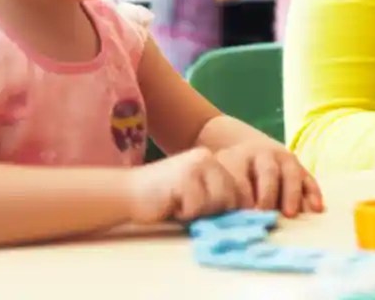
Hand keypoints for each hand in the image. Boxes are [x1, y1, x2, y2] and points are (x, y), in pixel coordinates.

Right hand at [126, 147, 243, 222]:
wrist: (126, 193)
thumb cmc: (163, 200)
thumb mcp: (197, 194)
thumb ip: (218, 198)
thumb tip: (248, 216)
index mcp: (213, 160)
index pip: (238, 192)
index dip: (227, 210)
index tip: (205, 213)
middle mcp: (207, 159)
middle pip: (231, 199)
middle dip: (211, 212)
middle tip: (187, 208)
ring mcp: (196, 166)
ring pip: (217, 203)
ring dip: (197, 214)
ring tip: (178, 205)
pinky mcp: (184, 178)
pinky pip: (197, 208)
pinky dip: (183, 214)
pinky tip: (169, 204)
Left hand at [214, 138, 323, 217]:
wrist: (248, 152)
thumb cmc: (230, 178)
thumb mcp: (220, 181)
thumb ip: (222, 200)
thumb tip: (223, 226)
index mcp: (236, 158)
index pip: (240, 178)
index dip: (241, 197)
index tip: (242, 217)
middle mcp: (262, 155)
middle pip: (268, 172)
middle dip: (267, 195)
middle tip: (265, 216)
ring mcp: (283, 158)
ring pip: (291, 173)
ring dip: (291, 194)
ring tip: (290, 214)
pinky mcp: (299, 167)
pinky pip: (308, 178)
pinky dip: (313, 193)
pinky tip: (316, 209)